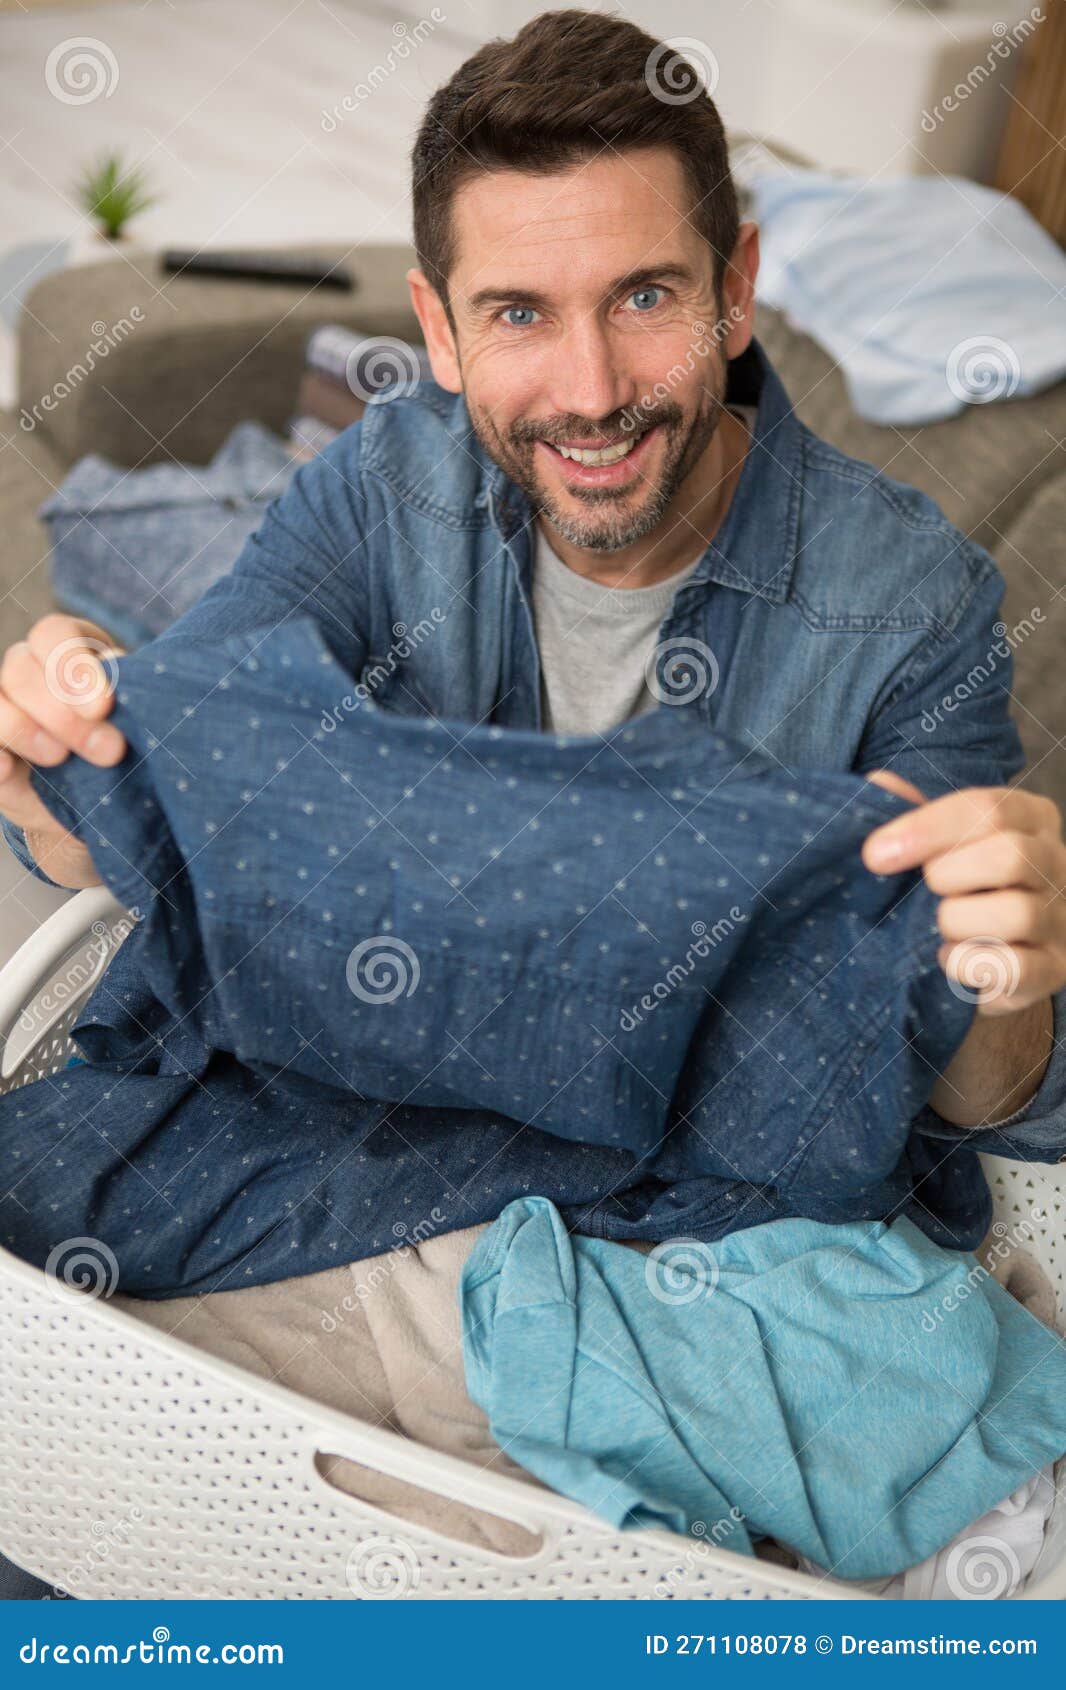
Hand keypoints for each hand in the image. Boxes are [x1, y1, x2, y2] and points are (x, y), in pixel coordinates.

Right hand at [0, 614, 126, 889]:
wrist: (105, 797)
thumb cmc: (128, 739)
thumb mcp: (134, 714)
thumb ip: (126, 692)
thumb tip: (114, 670)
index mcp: (66, 648)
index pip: (53, 634)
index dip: (72, 664)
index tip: (103, 705)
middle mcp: (26, 670)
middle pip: (19, 668)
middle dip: (62, 711)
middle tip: (108, 749)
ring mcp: (3, 707)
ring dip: (27, 731)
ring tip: (61, 759)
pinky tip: (11, 769)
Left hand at [862, 773, 1065, 1015]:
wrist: (983, 951)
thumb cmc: (953, 883)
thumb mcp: (933, 840)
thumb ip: (907, 808)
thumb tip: (880, 784)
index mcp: (1030, 818)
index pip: (988, 808)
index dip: (926, 828)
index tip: (875, 854)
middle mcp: (1055, 862)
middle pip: (1011, 854)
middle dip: (948, 874)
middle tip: (925, 888)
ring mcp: (1060, 917)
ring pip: (1017, 913)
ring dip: (958, 921)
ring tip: (941, 924)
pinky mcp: (1053, 968)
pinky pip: (1016, 967)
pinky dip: (969, 963)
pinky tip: (949, 955)